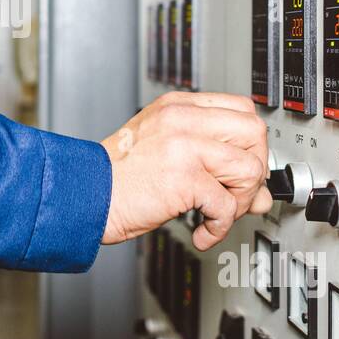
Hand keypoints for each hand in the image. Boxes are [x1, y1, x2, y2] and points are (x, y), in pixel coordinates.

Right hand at [100, 92, 271, 250]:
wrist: (83, 194)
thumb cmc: (117, 176)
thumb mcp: (165, 152)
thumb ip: (210, 162)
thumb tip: (256, 190)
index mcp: (178, 106)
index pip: (241, 109)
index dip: (250, 143)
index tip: (242, 168)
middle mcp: (182, 119)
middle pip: (253, 133)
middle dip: (254, 170)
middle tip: (235, 193)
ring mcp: (184, 145)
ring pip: (249, 169)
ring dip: (239, 202)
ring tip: (217, 214)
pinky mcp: (183, 177)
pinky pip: (226, 205)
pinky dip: (219, 226)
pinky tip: (202, 231)